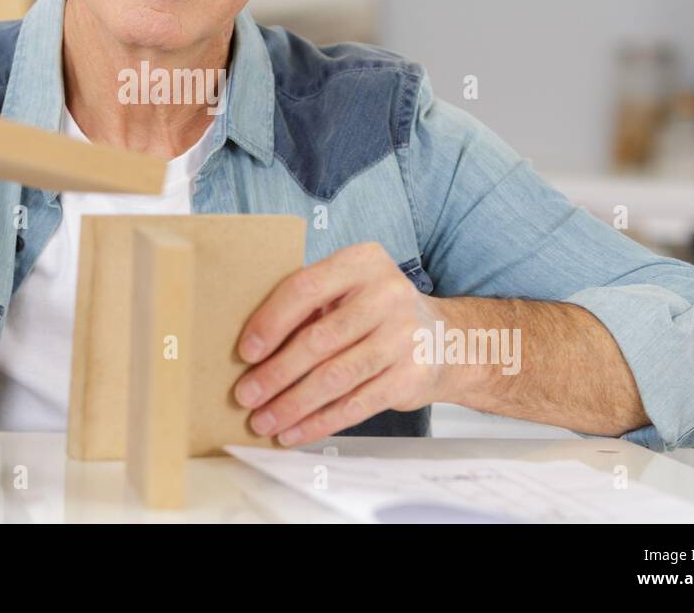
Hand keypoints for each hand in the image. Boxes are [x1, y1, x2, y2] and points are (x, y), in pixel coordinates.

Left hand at [234, 242, 446, 446]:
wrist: (447, 340)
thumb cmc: (377, 314)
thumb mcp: (348, 292)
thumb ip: (309, 308)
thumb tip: (252, 351)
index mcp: (362, 262)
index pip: (305, 288)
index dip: (271, 322)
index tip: (246, 352)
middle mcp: (387, 294)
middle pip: (318, 339)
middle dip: (275, 373)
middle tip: (245, 395)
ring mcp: (404, 336)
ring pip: (334, 377)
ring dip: (292, 404)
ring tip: (263, 420)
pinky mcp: (412, 376)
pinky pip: (355, 405)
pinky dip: (319, 422)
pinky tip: (295, 432)